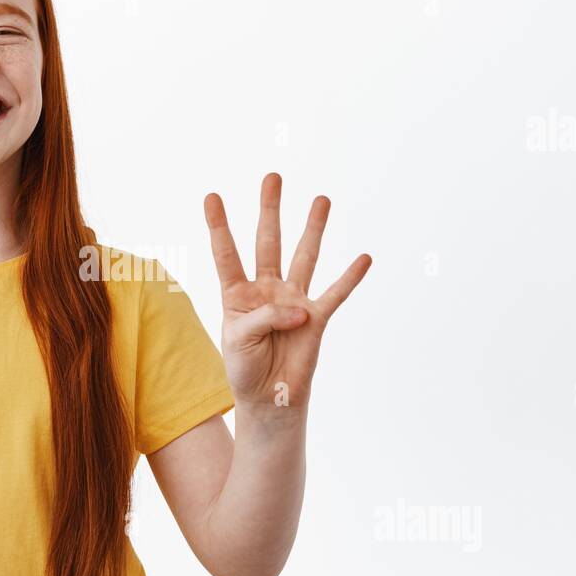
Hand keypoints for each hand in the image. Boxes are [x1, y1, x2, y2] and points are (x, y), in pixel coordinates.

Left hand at [203, 172, 371, 409]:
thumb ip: (264, 318)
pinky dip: (350, 277)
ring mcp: (293, 300)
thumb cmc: (245, 367)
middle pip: (268, 241)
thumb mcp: (239, 341)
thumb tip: (300, 307)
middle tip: (272, 177)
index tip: (211, 196)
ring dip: (313, 228)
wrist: (268, 397)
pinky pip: (335, 294)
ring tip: (321, 199)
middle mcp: (266, 289)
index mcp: (237, 293)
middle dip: (269, 209)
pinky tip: (364, 258)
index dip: (218, 226)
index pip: (226, 254)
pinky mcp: (316, 318)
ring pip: (304, 256)